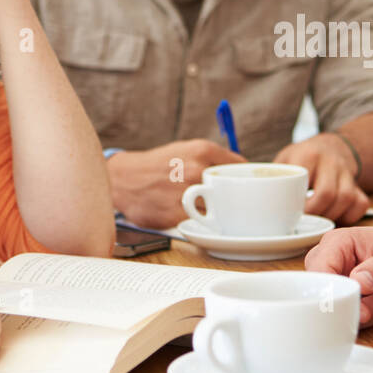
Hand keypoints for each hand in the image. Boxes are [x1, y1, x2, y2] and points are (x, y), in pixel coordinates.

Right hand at [108, 139, 245, 229]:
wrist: (124, 179)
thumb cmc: (161, 164)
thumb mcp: (188, 149)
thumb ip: (217, 158)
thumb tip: (246, 170)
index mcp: (203, 151)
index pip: (242, 167)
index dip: (246, 180)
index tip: (248, 187)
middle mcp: (197, 171)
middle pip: (233, 192)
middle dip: (234, 198)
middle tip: (232, 201)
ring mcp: (187, 194)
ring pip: (218, 210)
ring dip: (217, 213)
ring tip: (207, 210)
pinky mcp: (176, 215)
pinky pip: (199, 223)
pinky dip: (198, 223)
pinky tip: (189, 216)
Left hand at [275, 133, 369, 223]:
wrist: (333, 147)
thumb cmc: (303, 158)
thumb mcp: (284, 159)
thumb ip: (272, 175)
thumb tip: (247, 198)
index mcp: (309, 154)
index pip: (306, 178)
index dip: (299, 200)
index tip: (291, 212)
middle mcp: (332, 162)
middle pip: (328, 193)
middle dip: (314, 212)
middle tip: (302, 219)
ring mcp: (348, 174)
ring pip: (346, 200)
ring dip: (330, 215)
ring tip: (317, 219)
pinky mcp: (360, 187)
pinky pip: (360, 205)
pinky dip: (349, 216)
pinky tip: (336, 216)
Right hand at [305, 225, 372, 326]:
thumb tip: (359, 282)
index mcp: (337, 244)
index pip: (319, 270)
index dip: (332, 289)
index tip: (355, 299)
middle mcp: (332, 264)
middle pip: (324, 295)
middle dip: (356, 303)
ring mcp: (339, 284)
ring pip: (339, 311)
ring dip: (368, 310)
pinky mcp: (347, 300)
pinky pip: (351, 318)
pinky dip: (372, 316)